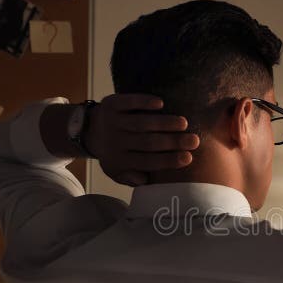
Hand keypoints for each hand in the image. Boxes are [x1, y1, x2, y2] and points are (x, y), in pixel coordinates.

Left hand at [84, 94, 199, 185]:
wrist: (88, 129)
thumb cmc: (114, 152)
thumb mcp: (118, 172)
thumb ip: (132, 179)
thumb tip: (147, 181)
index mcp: (120, 161)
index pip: (147, 162)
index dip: (168, 160)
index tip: (188, 158)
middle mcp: (116, 141)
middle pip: (147, 142)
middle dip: (172, 142)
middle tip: (194, 140)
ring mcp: (113, 122)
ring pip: (140, 123)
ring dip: (163, 122)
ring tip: (184, 123)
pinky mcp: (111, 104)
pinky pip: (127, 103)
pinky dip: (143, 102)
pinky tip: (160, 103)